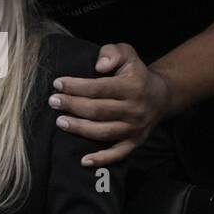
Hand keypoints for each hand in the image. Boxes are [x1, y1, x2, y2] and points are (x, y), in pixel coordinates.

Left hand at [49, 43, 173, 167]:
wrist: (161, 96)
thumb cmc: (135, 73)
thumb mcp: (127, 53)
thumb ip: (112, 53)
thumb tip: (99, 66)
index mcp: (133, 86)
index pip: (99, 88)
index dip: (76, 86)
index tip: (57, 84)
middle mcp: (135, 109)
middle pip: (98, 110)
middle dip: (72, 106)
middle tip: (53, 101)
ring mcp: (135, 128)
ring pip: (103, 132)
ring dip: (79, 129)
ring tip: (60, 122)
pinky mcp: (135, 142)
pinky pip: (118, 154)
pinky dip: (102, 159)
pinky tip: (83, 161)